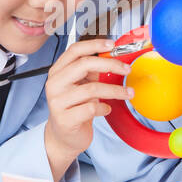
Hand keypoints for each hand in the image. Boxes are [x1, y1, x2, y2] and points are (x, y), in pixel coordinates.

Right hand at [42, 37, 132, 175]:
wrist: (63, 137)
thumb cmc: (74, 108)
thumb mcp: (81, 85)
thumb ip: (91, 70)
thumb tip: (112, 55)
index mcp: (58, 71)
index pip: (75, 50)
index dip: (95, 44)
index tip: (113, 45)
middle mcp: (54, 84)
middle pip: (84, 65)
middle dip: (110, 64)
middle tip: (127, 69)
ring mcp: (57, 102)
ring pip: (92, 89)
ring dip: (115, 90)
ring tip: (127, 93)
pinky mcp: (65, 119)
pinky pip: (91, 108)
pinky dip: (104, 108)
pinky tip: (106, 110)